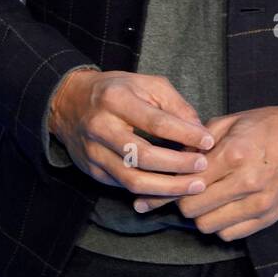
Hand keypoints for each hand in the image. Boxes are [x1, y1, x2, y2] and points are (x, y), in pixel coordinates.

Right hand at [48, 70, 214, 197]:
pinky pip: (124, 187)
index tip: (208, 141)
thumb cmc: (117, 90)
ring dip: (168, 187)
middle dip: (178, 165)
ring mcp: (93, 152)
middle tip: (203, 167)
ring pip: (133, 180)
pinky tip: (171, 190)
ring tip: (193, 186)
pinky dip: (151, 192)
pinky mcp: (92, 171)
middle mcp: (101, 127)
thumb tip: (199, 131)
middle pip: (144, 155)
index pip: (156, 122)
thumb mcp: (147, 84)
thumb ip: (175, 105)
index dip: (185, 134)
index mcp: (116, 99)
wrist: (70, 102)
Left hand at [131, 103, 277, 241]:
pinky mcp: (269, 216)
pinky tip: (223, 208)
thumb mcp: (231, 121)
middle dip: (183, 201)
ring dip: (201, 215)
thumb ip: (199, 141)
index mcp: (234, 154)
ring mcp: (259, 203)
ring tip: (205, 200)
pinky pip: (230, 234)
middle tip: (184, 192)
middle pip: (193, 210)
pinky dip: (221, 225)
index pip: (187, 185)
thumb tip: (174, 159)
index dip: (169, 188)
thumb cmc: (268, 125)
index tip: (158, 191)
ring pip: (209, 226)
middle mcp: (246, 183)